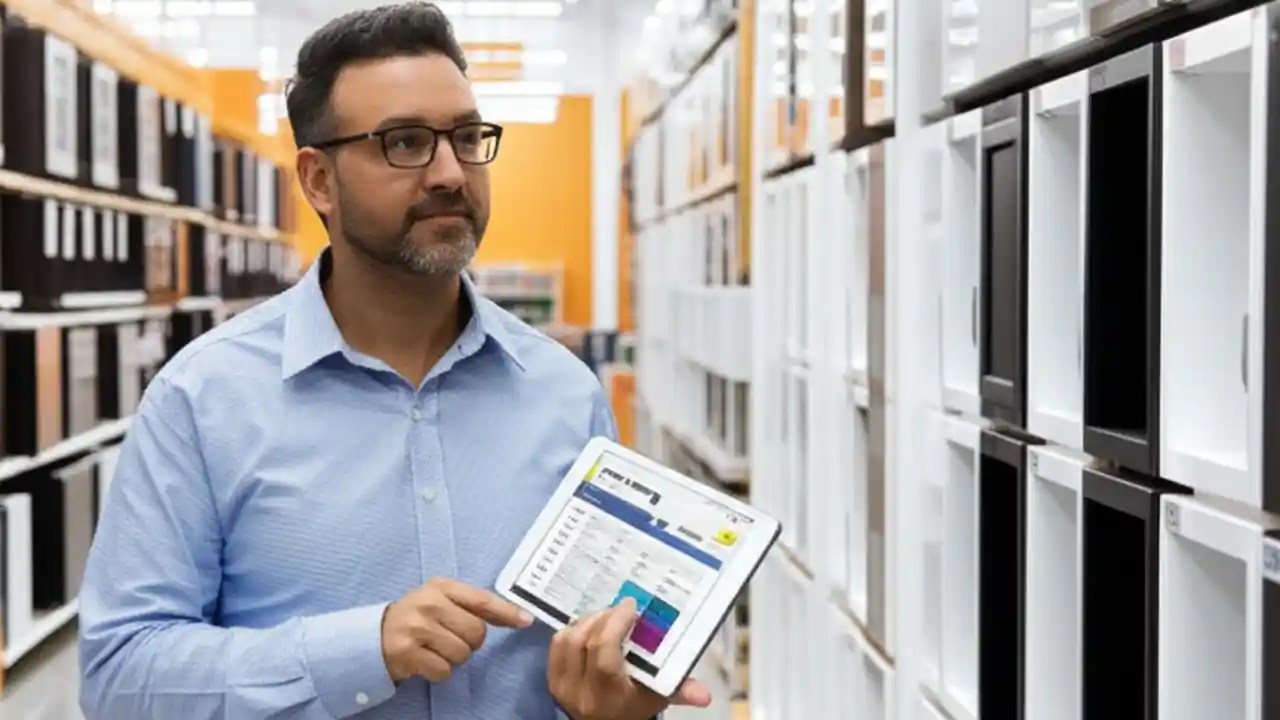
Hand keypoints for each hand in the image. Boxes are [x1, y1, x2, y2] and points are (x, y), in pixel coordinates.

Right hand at [381, 577, 532, 682]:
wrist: (374, 634)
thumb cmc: (418, 616)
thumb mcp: (442, 599)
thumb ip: (475, 606)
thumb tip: (521, 618)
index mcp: (441, 587)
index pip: (482, 600)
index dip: (506, 612)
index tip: (526, 621)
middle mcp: (429, 604)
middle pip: (476, 633)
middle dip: (470, 642)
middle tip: (451, 638)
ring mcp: (417, 628)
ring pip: (461, 654)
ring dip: (454, 657)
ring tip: (436, 648)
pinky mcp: (407, 653)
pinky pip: (443, 670)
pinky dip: (439, 671)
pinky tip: (426, 660)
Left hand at [548, 598, 711, 719]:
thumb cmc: (634, 707)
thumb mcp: (658, 698)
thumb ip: (681, 691)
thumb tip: (706, 696)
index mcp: (609, 694)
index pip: (603, 649)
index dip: (615, 622)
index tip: (630, 606)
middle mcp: (581, 690)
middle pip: (584, 640)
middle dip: (604, 617)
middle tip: (621, 608)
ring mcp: (562, 686)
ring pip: (567, 639)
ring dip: (587, 621)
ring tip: (606, 616)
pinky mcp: (552, 680)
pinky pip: (557, 645)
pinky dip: (573, 630)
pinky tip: (589, 626)